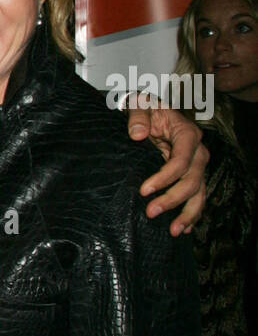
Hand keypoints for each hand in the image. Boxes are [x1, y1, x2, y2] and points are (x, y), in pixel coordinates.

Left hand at [124, 100, 206, 235]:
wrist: (147, 112)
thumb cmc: (144, 108)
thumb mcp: (138, 105)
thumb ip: (137, 116)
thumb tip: (137, 134)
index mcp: (187, 133)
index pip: (182, 160)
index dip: (165, 177)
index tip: (144, 190)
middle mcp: (196, 151)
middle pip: (192, 179)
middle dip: (173, 198)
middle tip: (151, 212)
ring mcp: (195, 165)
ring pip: (199, 192)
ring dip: (188, 213)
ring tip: (174, 231)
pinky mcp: (189, 175)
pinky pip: (196, 196)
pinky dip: (192, 213)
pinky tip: (184, 229)